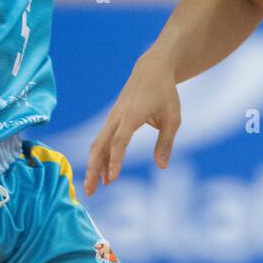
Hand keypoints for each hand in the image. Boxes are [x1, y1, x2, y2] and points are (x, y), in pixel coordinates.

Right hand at [84, 48, 180, 195]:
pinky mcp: (112, 120)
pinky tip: (104, 175)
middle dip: (93, 169)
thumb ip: (166, 142)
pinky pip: (102, 141)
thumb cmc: (165, 94)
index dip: (116, 160)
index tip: (113, 178)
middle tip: (90, 192)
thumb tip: (161, 166)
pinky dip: (100, 157)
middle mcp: (117, 116)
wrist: (151, 71)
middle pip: (100, 145)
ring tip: (92, 189)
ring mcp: (112, 118)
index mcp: (133, 114)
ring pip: (98, 144)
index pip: (120, 141)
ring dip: (93, 166)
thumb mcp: (173, 117)